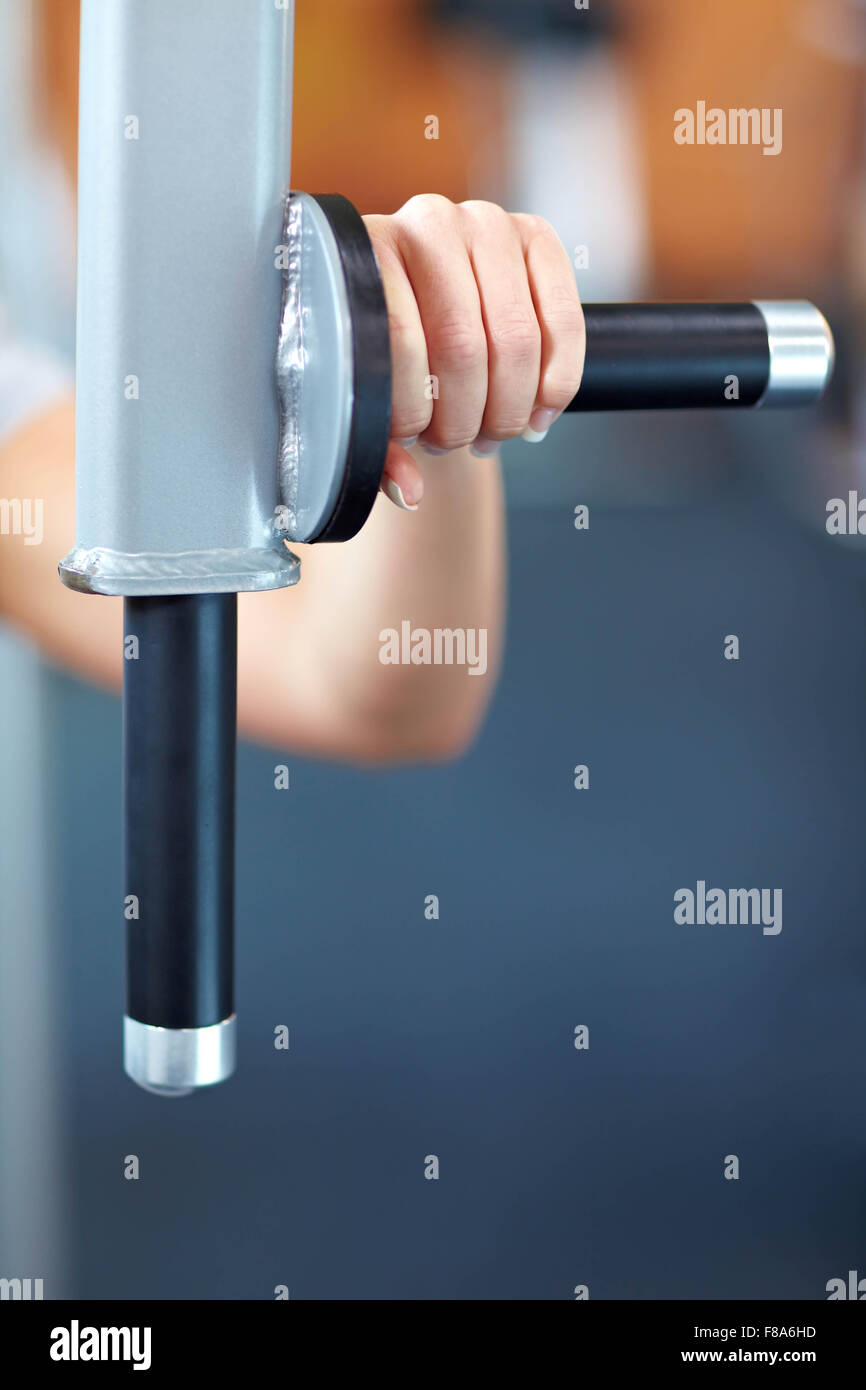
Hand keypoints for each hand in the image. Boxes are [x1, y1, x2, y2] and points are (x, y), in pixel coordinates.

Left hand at [363, 196, 584, 509]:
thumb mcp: (371, 390)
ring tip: (489, 431)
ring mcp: (487, 223)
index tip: (414, 438)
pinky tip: (538, 414)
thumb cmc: (391, 352)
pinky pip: (564, 323)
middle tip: (455, 442)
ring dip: (508, 407)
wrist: (425, 303)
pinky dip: (557, 383)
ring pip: (517, 340)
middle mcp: (427, 222)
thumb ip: (379, 444)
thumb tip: (409, 491)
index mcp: (370, 250)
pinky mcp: (537, 237)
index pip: (399, 338)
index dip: (413, 407)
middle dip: (464, 416)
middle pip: (463, 345)